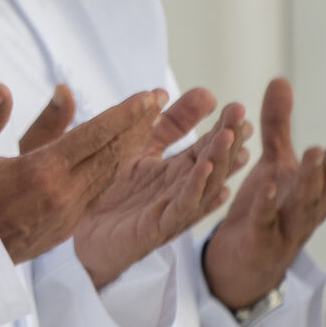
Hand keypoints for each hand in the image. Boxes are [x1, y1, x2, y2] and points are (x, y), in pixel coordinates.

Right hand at [0, 86, 164, 262]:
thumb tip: (1, 87)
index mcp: (40, 171)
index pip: (94, 135)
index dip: (124, 114)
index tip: (147, 96)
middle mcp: (63, 193)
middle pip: (111, 152)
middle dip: (138, 123)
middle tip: (159, 98)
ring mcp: (68, 213)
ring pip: (108, 173)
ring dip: (131, 146)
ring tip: (148, 122)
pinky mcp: (67, 228)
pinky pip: (97, 192)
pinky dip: (113, 169)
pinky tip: (120, 157)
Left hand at [73, 95, 248, 288]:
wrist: (82, 234)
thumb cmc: (113, 192)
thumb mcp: (142, 147)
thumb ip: (171, 123)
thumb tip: (204, 92)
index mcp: (177, 172)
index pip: (206, 147)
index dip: (223, 129)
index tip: (240, 107)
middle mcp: (179, 191)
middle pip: (211, 164)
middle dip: (228, 141)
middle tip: (244, 116)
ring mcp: (170, 210)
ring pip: (203, 185)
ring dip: (219, 161)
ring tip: (230, 137)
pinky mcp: (155, 228)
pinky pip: (181, 208)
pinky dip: (195, 188)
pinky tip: (208, 171)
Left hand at [203, 79, 325, 309]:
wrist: (242, 261)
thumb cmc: (266, 207)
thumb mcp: (273, 162)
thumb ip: (277, 125)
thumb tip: (280, 79)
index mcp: (316, 185)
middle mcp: (311, 205)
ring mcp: (289, 224)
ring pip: (306, 200)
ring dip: (313, 177)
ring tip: (317, 151)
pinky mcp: (262, 239)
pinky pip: (265, 220)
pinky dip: (267, 203)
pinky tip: (266, 185)